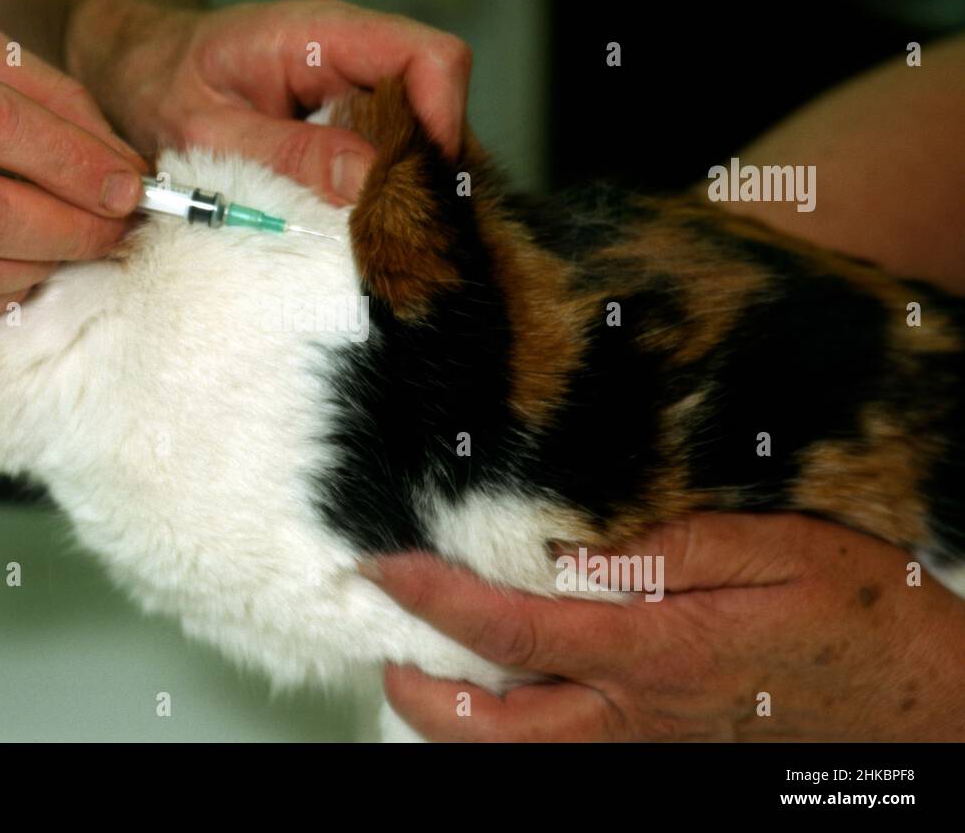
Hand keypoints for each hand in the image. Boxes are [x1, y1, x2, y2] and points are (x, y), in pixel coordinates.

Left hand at [67, 0, 471, 203]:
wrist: (136, 71)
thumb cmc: (159, 85)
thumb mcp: (205, 130)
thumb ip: (284, 154)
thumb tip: (365, 181)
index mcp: (323, 35)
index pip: (430, 58)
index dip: (443, 122)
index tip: (415, 190)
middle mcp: (354, 54)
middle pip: (440, 104)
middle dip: (426, 171)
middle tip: (388, 232)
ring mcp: (357, 87)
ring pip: (424, 135)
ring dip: (405, 188)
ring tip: (367, 234)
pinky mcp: (350, 119)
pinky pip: (393, 154)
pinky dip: (383, 193)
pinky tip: (352, 224)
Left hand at [364, 513, 964, 740]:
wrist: (923, 705)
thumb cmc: (857, 616)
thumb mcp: (781, 549)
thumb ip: (675, 544)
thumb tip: (578, 541)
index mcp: (655, 653)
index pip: (513, 628)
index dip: (436, 599)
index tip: (386, 566)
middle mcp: (637, 716)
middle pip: (497, 731)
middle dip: (422, 697)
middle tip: (385, 650)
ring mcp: (649, 746)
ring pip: (527, 756)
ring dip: (462, 724)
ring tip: (425, 673)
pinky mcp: (666, 754)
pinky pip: (570, 754)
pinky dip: (519, 730)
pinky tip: (508, 692)